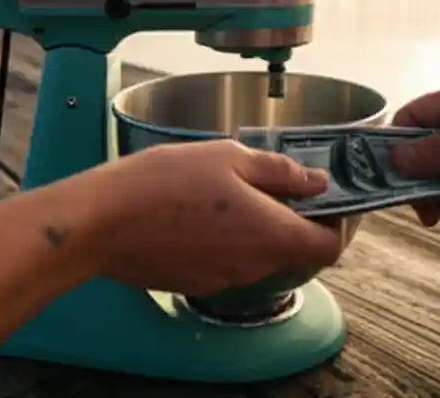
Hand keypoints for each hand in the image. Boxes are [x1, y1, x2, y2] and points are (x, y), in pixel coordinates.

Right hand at [81, 140, 344, 295]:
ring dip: (256, 227)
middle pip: (294, 250)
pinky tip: (199, 212)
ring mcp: (225, 279)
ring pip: (259, 255)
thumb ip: (279, 171)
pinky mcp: (197, 282)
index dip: (337, 222)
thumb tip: (315, 182)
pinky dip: (226, 240)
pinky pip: (227, 262)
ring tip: (227, 191)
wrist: (102, 222)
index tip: (327, 199)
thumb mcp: (229, 157)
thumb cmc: (164, 184)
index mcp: (272, 234)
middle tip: (272, 183)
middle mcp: (255, 265)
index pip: (330, 245)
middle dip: (292, 219)